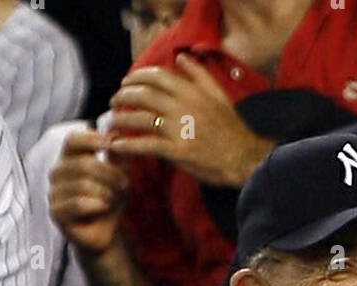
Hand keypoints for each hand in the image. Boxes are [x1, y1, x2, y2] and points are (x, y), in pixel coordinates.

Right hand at [48, 128, 128, 254]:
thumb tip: (118, 129)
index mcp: (68, 158)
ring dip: (107, 194)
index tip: (110, 145)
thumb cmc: (110, 201)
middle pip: (84, 164)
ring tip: (113, 201)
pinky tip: (102, 210)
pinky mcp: (55, 212)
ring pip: (84, 185)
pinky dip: (98, 206)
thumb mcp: (118, 175)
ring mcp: (53, 192)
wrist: (106, 233)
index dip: (92, 139)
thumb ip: (116, 155)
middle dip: (111, 176)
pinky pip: (79, 203)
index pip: (73, 139)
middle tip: (124, 187)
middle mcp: (57, 172)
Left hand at [108, 54, 273, 186]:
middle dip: (124, 96)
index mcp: (190, 91)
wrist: (246, 157)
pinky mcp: (177, 151)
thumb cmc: (233, 128)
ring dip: (120, 119)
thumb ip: (199, 74)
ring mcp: (178, 129)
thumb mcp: (219, 93)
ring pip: (140, 119)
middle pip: (143, 96)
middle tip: (114, 101)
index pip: (155, 77)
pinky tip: (115, 145)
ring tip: (110, 122)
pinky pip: (146, 145)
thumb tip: (180, 57)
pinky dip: (127, 145)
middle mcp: (181, 107)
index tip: (127, 82)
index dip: (136, 77)